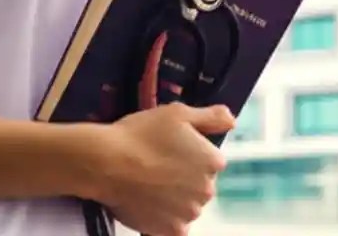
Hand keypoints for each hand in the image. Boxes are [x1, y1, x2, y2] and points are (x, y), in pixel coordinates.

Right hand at [94, 102, 234, 235]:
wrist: (105, 163)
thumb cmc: (141, 134)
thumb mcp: (178, 113)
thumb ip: (211, 117)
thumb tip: (232, 121)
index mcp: (213, 162)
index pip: (210, 161)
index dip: (190, 155)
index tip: (169, 151)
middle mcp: (207, 189)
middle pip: (200, 185)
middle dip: (184, 178)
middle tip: (157, 168)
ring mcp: (189, 212)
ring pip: (187, 206)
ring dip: (174, 199)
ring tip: (150, 185)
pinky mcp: (171, 230)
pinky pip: (175, 226)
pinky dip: (164, 219)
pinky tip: (150, 204)